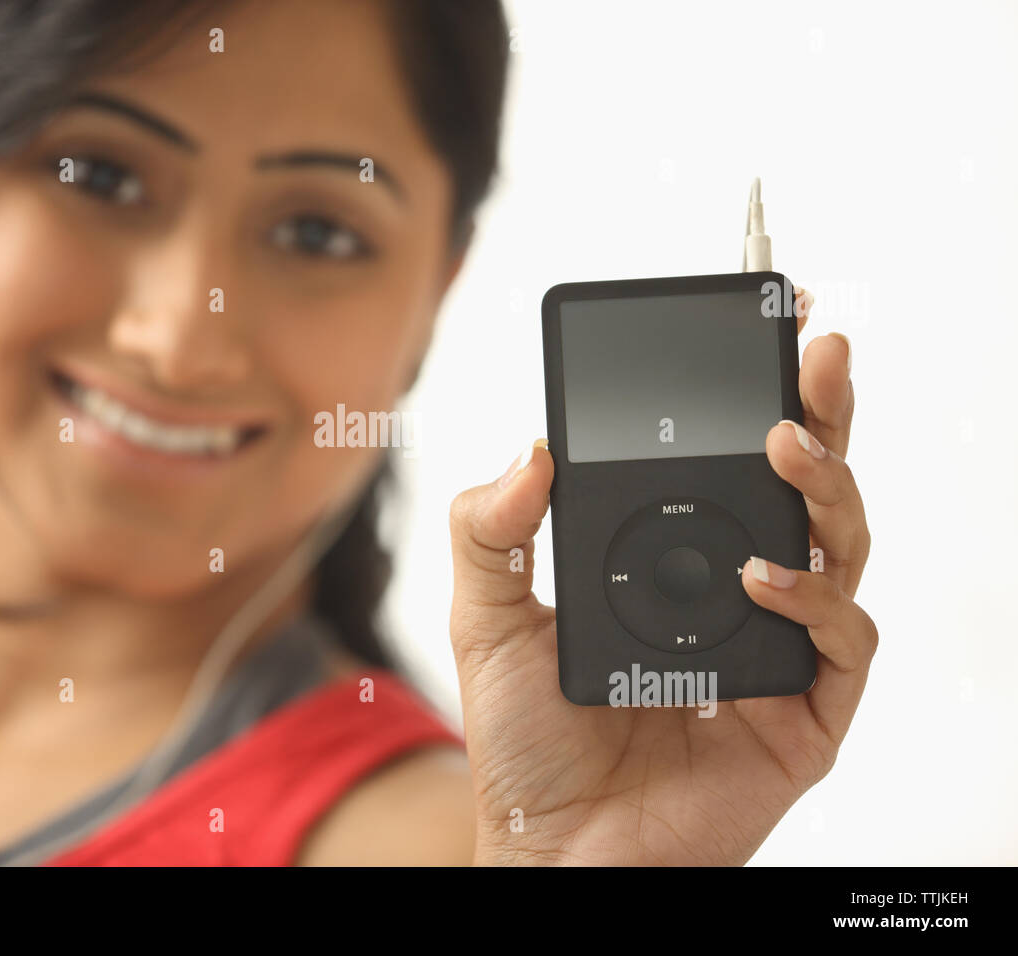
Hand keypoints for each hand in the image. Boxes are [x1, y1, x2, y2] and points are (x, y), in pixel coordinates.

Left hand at [449, 287, 874, 864]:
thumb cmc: (527, 739)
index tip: (765, 329)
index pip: (728, 467)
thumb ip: (491, 530)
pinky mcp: (803, 714)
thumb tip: (530, 449)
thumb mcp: (485, 614)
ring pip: (841, 549)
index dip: (756, 399)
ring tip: (787, 447)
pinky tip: (764, 577)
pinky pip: (842, 643)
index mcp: (672, 561)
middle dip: (822, 412)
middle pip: (802, 489)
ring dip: (826, 489)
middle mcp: (736, 594)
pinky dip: (813, 601)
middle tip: (817, 352)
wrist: (551, 842)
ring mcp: (776, 651)